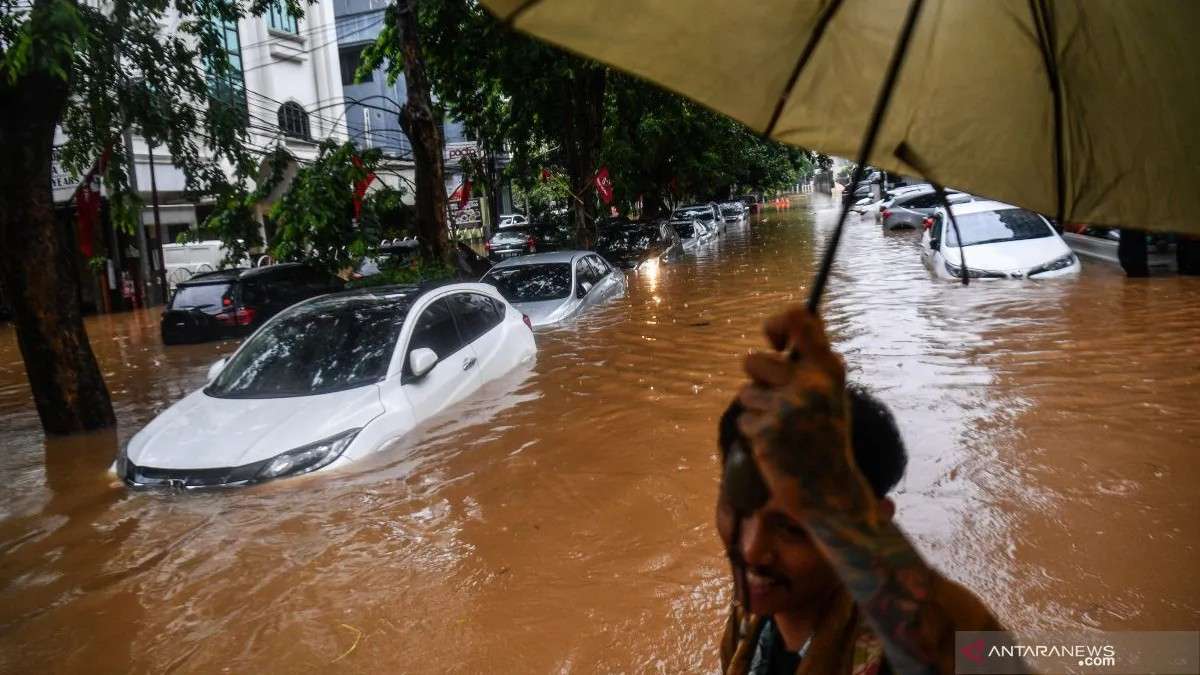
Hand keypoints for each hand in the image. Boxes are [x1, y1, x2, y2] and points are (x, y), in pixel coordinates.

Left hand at [735, 307, 875, 518]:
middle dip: (757, 380)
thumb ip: (810, 363)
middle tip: (778, 402)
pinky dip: (755, 432)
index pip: (799, 319)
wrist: (829, 490)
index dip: (777, 323)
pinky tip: (777, 446)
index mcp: (828, 369)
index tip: (773, 341)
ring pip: (746, 392)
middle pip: (753, 360)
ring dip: (757, 409)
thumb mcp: (829, 393)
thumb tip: (784, 327)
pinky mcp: (767, 431)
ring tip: (782, 428)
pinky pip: (745, 419)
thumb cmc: (825, 437)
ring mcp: (787, 408)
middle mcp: (809, 383)